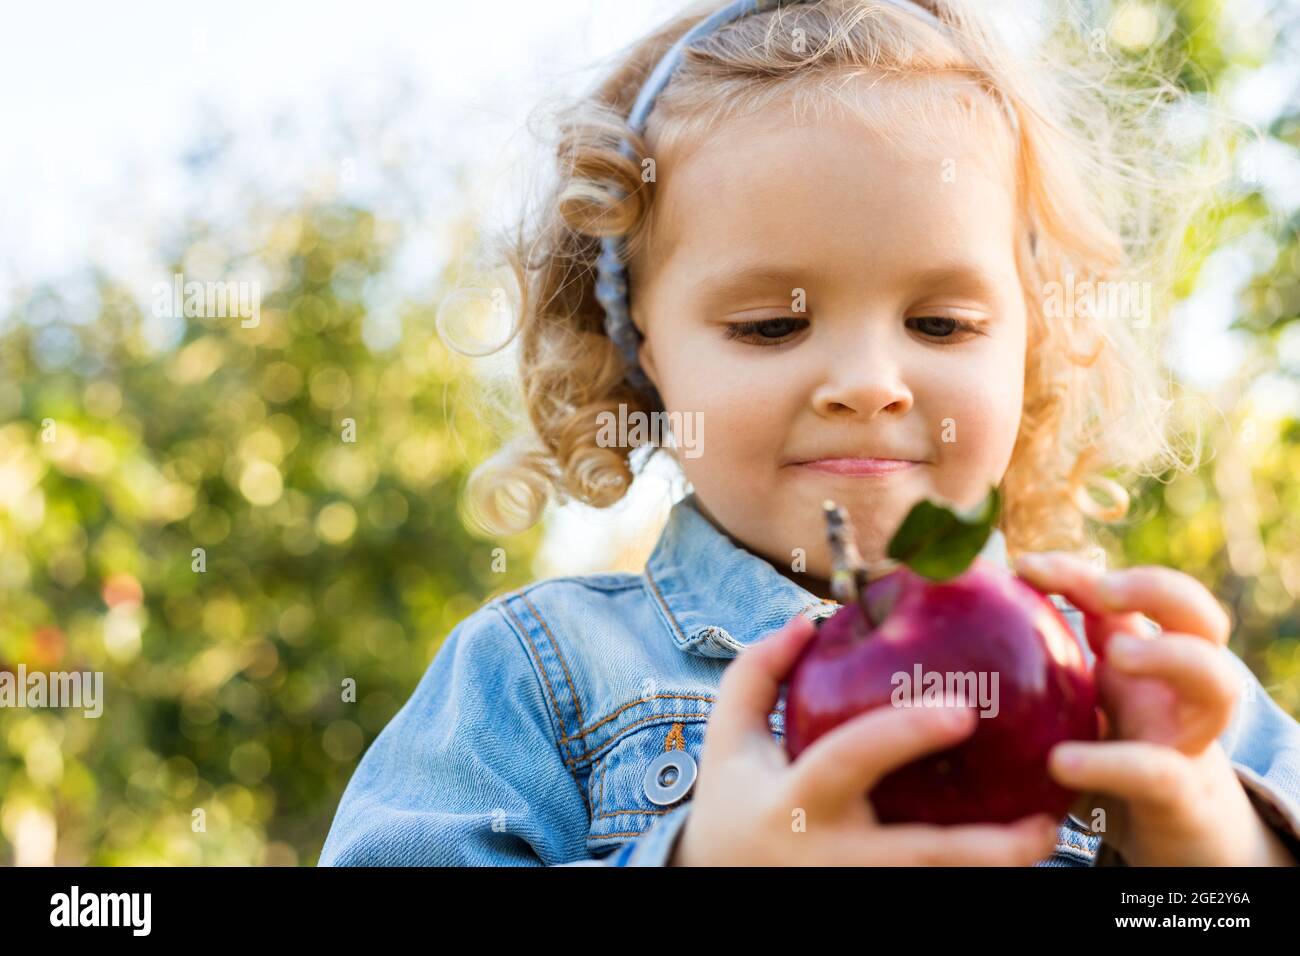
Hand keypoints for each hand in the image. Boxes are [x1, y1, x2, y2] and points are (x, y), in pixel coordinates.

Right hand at [670, 613, 1058, 865]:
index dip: (902, 735)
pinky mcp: (872, 905)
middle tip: (1043, 820)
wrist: (718, 885)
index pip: (850, 762)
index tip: (962, 711)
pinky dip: (974, 875)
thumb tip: (806, 621)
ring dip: (995, 869)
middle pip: (920, 858)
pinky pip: (933, 890)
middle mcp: (832, 856)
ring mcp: (856, 890)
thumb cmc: (732, 801)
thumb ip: (757, 674)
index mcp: (796, 800)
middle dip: (985, 848)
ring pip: (937, 885)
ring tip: (1047, 835)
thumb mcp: (726, 738)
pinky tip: (1016, 853)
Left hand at [1015, 552, 1293, 865]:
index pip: (1126, 594)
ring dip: (1173, 656)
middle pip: (1202, 616)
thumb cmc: (1107, 745)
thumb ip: (1035, 660)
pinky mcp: (1179, 790)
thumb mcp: (1073, 696)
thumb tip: (954, 615)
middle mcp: (1179, 684)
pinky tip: (1062, 761)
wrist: (1160, 826)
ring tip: (1118, 656)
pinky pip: (1157, 770)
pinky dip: (1112, 763)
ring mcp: (1187, 734)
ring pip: (1216, 681)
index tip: (1024, 567)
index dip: (1079, 572)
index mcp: (1146, 652)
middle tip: (1103, 590)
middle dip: (1158, 588)